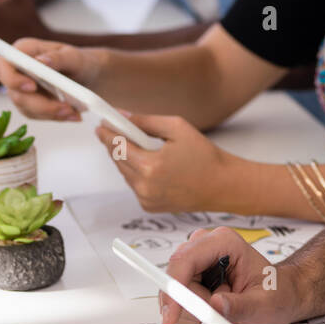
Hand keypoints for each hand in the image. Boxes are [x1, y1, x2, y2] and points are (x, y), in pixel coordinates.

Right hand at [0, 38, 103, 120]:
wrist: (90, 78)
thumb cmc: (81, 62)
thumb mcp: (75, 57)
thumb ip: (58, 58)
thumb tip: (40, 61)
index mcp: (24, 51)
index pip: (2, 64)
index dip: (11, 78)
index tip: (32, 87)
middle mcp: (17, 71)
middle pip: (14, 92)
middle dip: (40, 103)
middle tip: (66, 108)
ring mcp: (21, 90)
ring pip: (26, 107)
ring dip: (51, 112)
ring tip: (74, 111)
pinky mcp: (29, 105)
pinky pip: (37, 115)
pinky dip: (55, 116)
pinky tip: (72, 114)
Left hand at [95, 113, 233, 211]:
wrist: (222, 184)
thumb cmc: (205, 155)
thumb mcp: (177, 128)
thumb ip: (146, 121)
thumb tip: (123, 117)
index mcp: (150, 166)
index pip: (117, 146)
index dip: (107, 133)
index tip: (101, 125)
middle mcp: (144, 186)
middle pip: (118, 160)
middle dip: (116, 144)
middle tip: (118, 131)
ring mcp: (146, 199)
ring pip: (125, 173)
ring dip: (128, 159)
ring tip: (142, 147)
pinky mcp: (149, 207)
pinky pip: (135, 185)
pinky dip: (137, 173)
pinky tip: (153, 165)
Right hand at [161, 227, 302, 323]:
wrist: (281, 294)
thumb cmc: (276, 293)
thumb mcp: (263, 305)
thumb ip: (241, 306)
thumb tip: (215, 304)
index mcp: (225, 242)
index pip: (185, 260)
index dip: (174, 288)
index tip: (171, 316)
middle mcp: (208, 246)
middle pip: (177, 277)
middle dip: (188, 303)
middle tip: (210, 317)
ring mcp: (200, 260)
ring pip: (177, 289)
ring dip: (194, 307)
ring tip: (222, 309)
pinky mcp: (195, 274)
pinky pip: (181, 296)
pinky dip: (194, 309)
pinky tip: (214, 309)